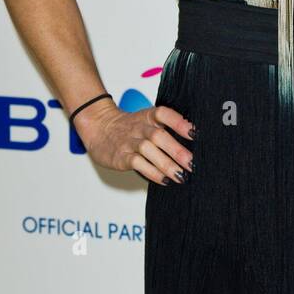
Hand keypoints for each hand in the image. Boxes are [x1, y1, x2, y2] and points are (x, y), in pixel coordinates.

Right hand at [73, 96, 195, 185]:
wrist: (98, 127)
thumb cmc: (129, 127)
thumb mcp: (147, 121)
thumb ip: (166, 128)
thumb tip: (194, 143)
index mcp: (148, 116)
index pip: (164, 114)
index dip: (179, 123)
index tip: (195, 133)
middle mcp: (139, 127)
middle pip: (159, 136)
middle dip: (177, 150)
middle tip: (193, 163)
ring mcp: (129, 142)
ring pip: (148, 150)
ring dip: (166, 164)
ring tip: (181, 176)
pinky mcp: (121, 156)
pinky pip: (137, 164)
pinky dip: (152, 172)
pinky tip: (164, 180)